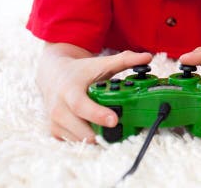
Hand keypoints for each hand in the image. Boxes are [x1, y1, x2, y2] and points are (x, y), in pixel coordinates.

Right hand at [37, 46, 151, 141]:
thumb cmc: (80, 71)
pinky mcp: (55, 131)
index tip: (114, 120)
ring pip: (80, 139)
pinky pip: (75, 142)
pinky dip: (88, 137)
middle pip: (81, 129)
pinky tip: (96, 127)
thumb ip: (124, 60)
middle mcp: (59, 108)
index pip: (82, 106)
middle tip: (119, 126)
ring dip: (97, 135)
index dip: (98, 115)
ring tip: (108, 124)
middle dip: (102, 131)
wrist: (53, 75)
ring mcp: (55, 122)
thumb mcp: (100, 64)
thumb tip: (147, 57)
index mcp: (69, 90)